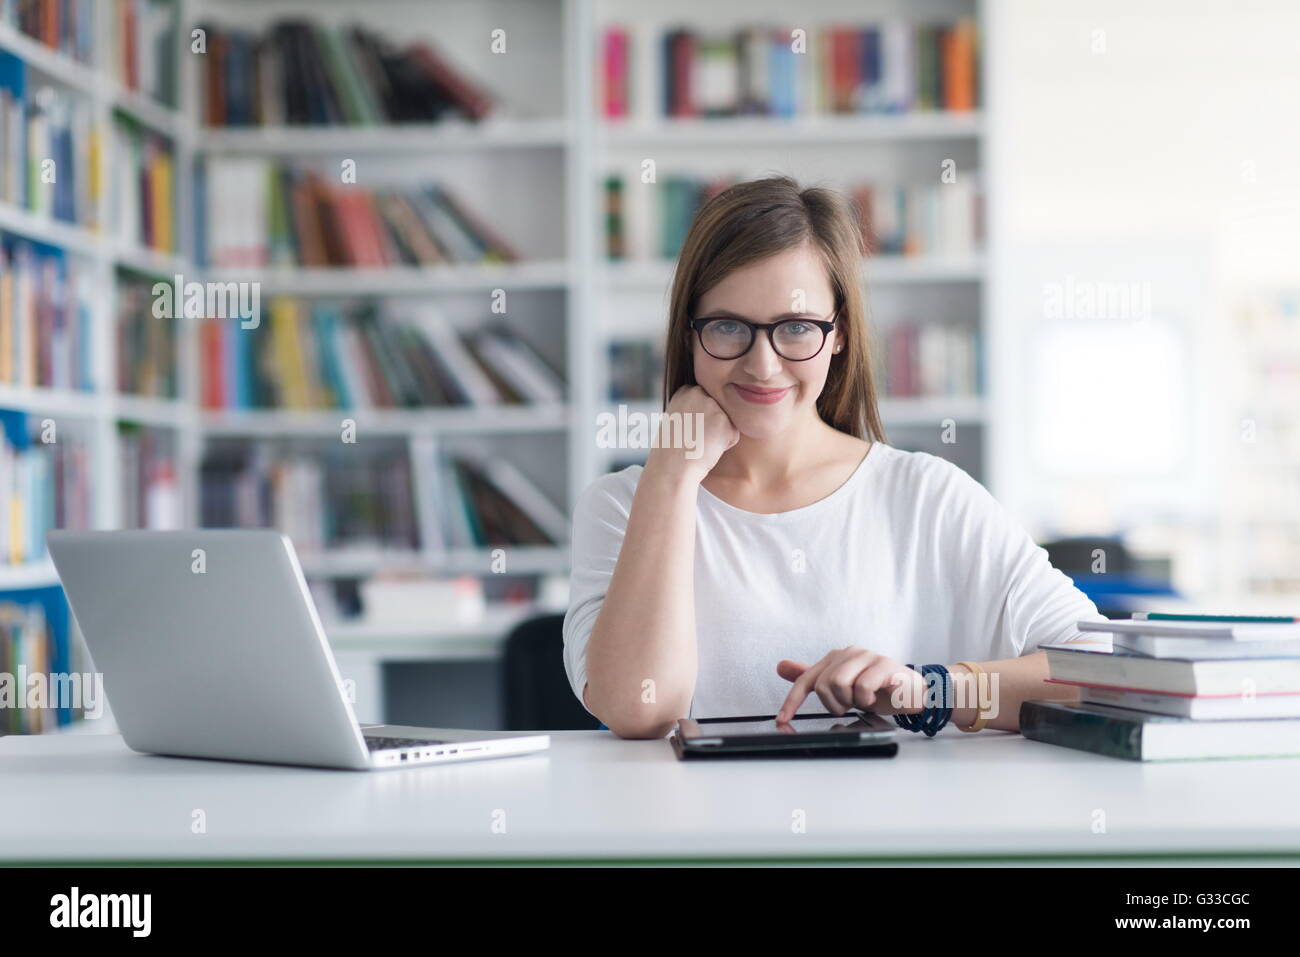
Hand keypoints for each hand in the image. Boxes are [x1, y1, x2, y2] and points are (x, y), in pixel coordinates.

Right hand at [645, 384, 738, 482]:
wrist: (671, 466)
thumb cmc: (672, 449)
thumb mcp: (677, 419)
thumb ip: (695, 408)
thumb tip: (713, 410)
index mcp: (685, 390)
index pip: (706, 403)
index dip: (698, 421)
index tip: (685, 430)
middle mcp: (699, 393)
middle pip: (718, 410)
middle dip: (710, 426)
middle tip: (691, 438)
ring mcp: (712, 406)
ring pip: (727, 422)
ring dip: (718, 436)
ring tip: (697, 443)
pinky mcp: (725, 421)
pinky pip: (733, 435)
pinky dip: (724, 446)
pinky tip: (706, 448)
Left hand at [774, 648, 926, 721]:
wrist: (914, 694)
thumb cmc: (878, 690)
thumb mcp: (843, 689)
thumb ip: (814, 677)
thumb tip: (781, 666)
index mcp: (836, 657)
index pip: (806, 679)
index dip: (793, 701)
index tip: (782, 720)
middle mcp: (849, 652)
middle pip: (823, 684)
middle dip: (834, 704)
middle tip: (850, 706)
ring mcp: (868, 656)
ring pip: (838, 683)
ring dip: (850, 701)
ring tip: (863, 701)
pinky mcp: (884, 665)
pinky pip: (862, 686)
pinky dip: (867, 699)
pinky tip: (877, 696)